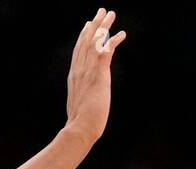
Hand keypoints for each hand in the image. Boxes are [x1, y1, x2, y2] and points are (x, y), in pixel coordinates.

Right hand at [64, 9, 125, 144]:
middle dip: (94, 24)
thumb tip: (84, 103)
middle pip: (85, 41)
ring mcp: (87, 71)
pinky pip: (106, 52)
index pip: (78, 51)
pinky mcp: (98, 75)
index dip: (83, 36)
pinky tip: (121, 34)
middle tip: (101, 11)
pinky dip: (113, 41)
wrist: (80, 128)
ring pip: (95, 42)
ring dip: (104, 26)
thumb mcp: (79, 106)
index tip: (88, 24)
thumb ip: (82, 97)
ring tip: (111, 13)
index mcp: (74, 76)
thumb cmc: (80, 124)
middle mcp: (79, 70)